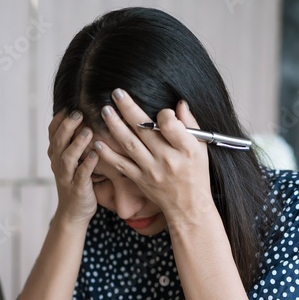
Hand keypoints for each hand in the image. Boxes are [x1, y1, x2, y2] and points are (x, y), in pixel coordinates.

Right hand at [47, 110, 98, 224]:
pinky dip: (88, 164)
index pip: (53, 132)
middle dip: (67, 126)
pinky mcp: (78, 189)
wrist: (73, 213)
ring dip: (77, 144)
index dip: (59, 119)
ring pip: (67, 158)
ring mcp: (66, 177)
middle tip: (78, 112)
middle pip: (58, 142)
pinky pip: (81, 175)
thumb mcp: (72, 161)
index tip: (69, 105)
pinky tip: (95, 154)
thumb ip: (75, 142)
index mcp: (56, 155)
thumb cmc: (77, 182)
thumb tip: (86, 116)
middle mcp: (58, 164)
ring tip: (88, 131)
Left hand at [93, 90, 212, 218]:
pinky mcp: (140, 180)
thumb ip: (190, 125)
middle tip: (116, 94)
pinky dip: (108, 155)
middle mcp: (167, 159)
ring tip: (105, 110)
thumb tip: (179, 104)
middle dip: (128, 109)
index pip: (170, 125)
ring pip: (130, 144)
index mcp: (185, 148)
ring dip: (115, 126)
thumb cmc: (196, 173)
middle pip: (144, 130)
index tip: (161, 111)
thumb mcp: (201, 148)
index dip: (163, 114)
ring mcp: (151, 170)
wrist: (188, 206)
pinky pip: (121, 165)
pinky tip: (97, 142)